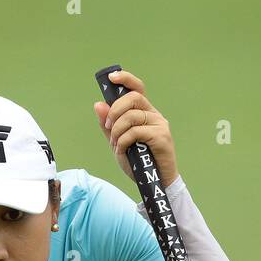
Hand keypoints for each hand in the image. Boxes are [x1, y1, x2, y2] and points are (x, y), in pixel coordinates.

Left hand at [93, 68, 178, 188]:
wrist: (154, 182)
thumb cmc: (137, 163)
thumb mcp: (117, 143)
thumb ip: (108, 125)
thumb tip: (98, 104)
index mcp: (144, 112)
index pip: (137, 88)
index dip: (125, 79)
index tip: (111, 78)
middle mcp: (153, 114)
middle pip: (133, 97)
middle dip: (115, 111)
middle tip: (108, 128)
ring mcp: (159, 124)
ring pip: (132, 116)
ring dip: (117, 131)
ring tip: (116, 145)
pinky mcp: (162, 136)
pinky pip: (136, 132)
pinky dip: (124, 141)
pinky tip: (122, 151)